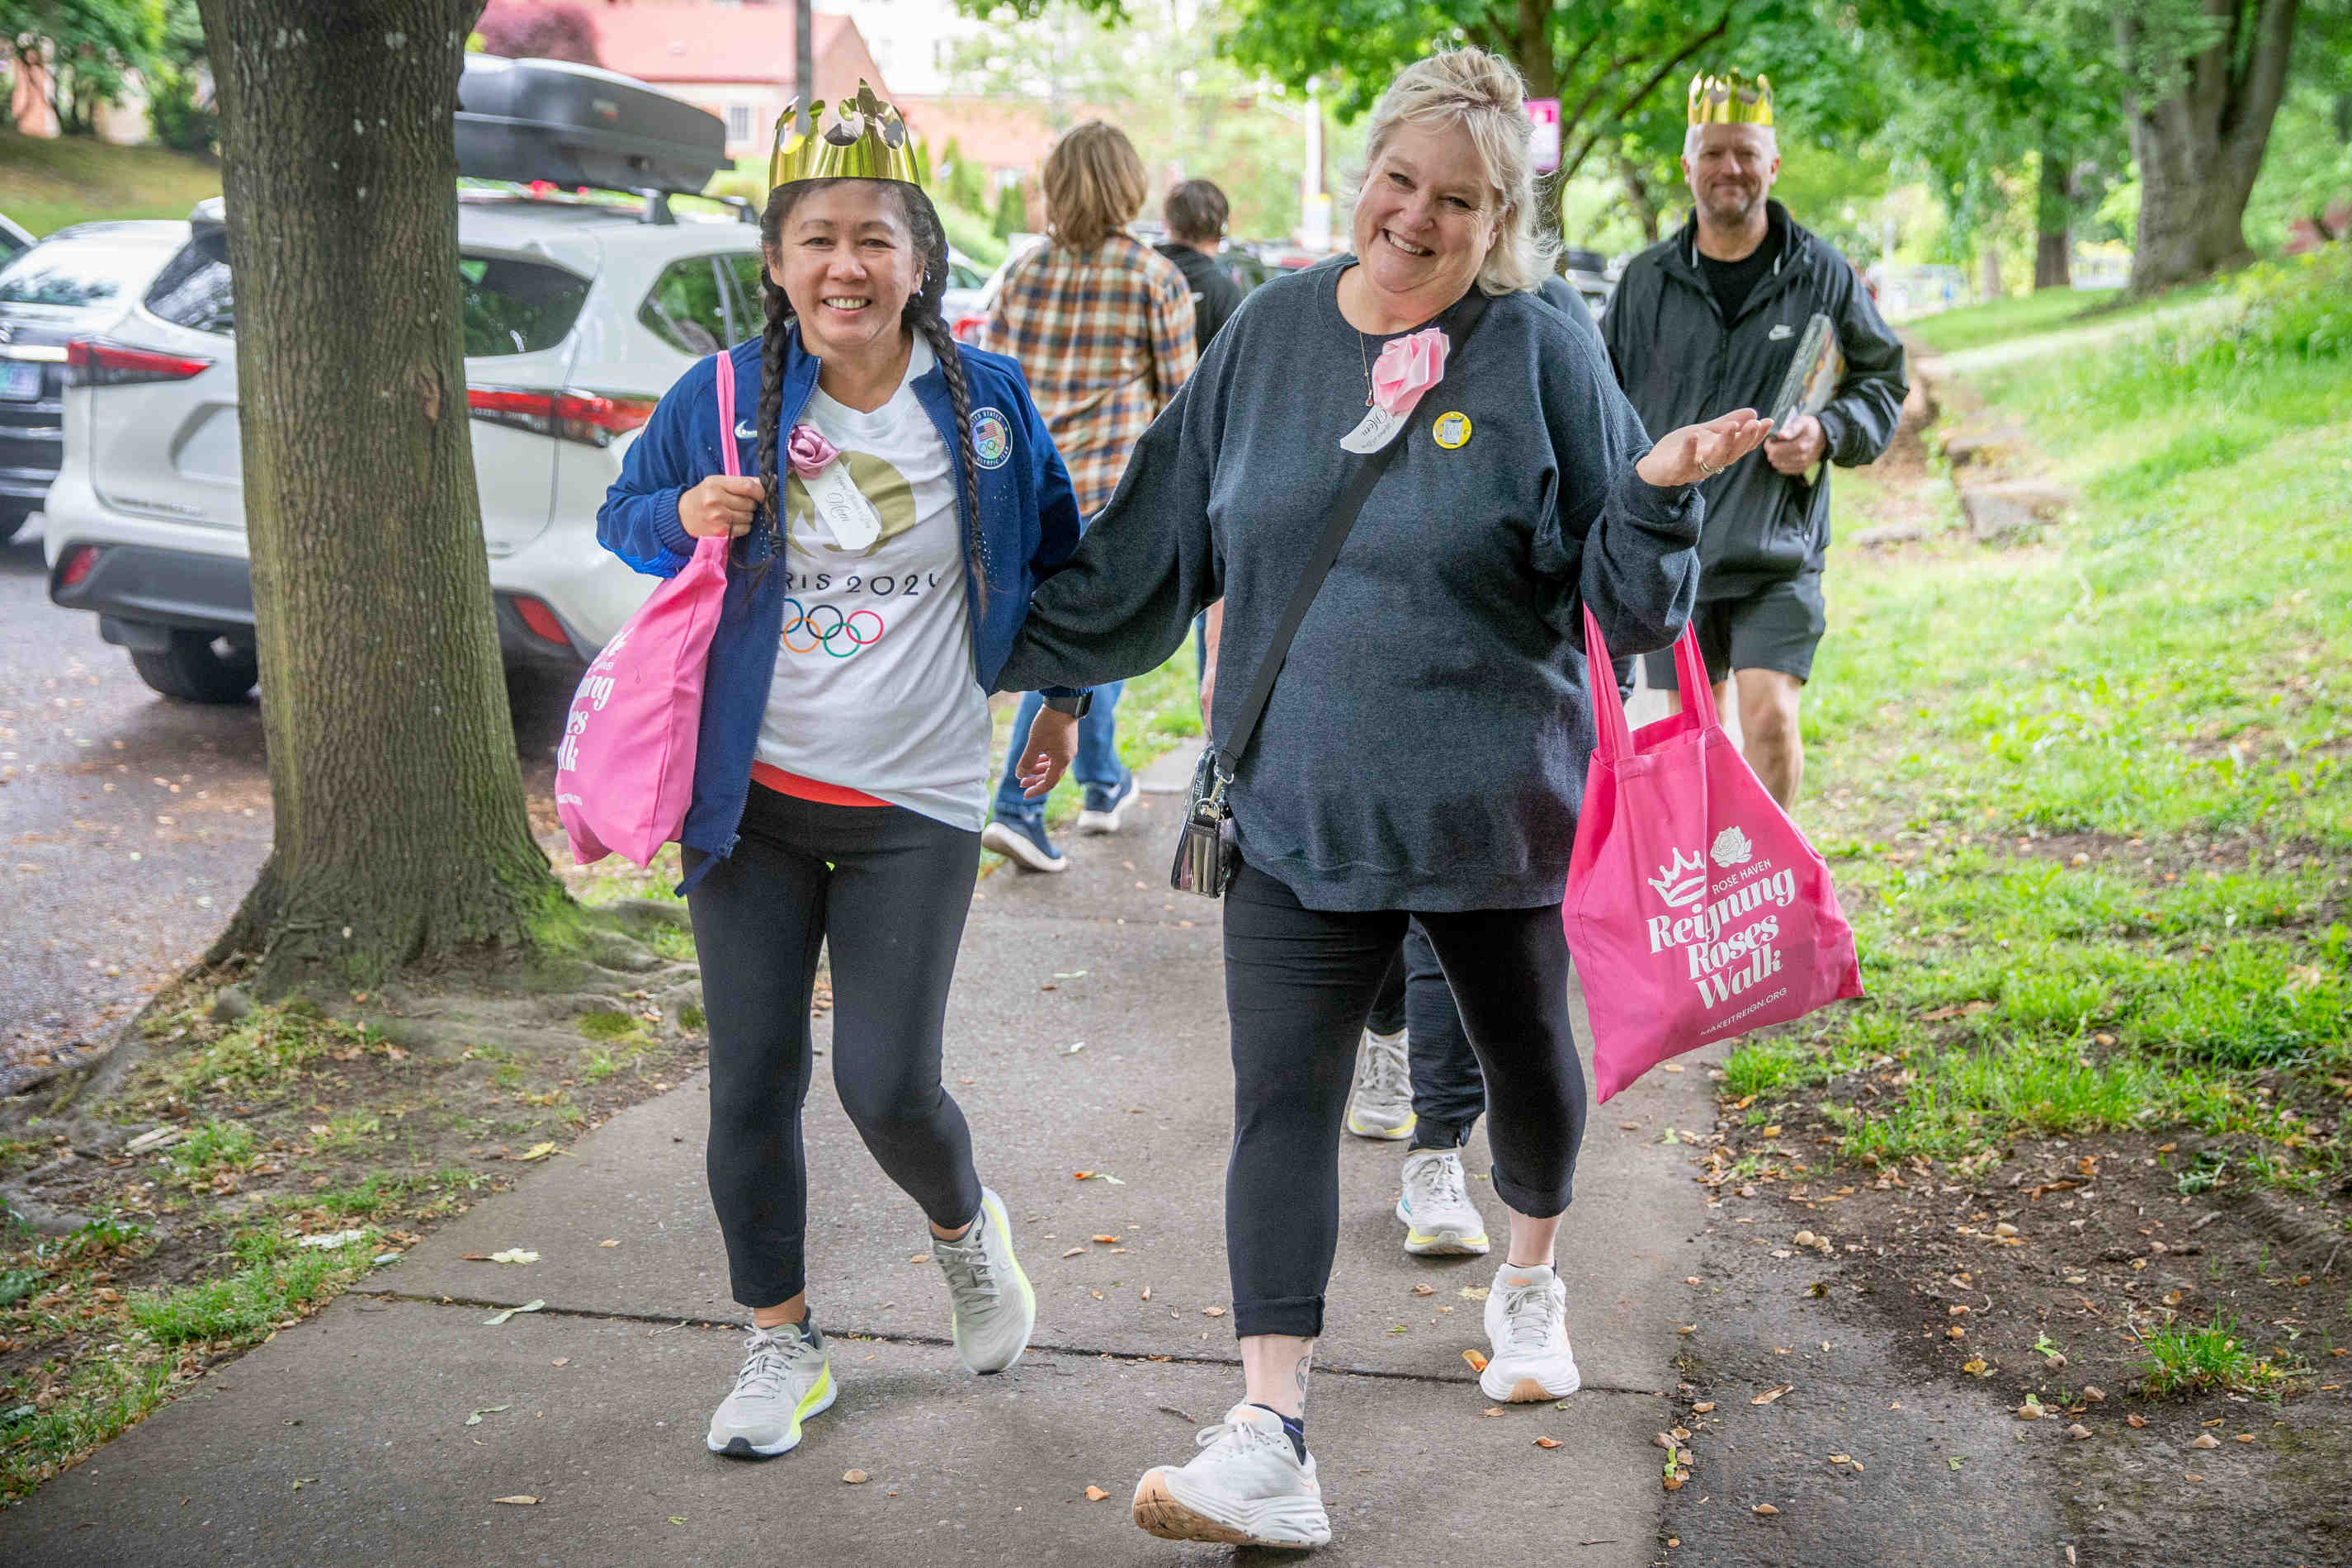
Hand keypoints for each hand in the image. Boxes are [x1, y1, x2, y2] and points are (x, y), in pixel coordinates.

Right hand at [680, 474, 764, 537]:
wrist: (682, 516)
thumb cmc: (703, 496)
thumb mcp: (716, 482)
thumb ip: (740, 482)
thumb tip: (765, 483)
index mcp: (716, 484)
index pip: (748, 486)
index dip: (760, 491)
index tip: (762, 495)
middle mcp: (715, 500)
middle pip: (750, 503)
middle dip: (752, 504)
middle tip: (743, 504)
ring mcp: (718, 517)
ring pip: (749, 517)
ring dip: (748, 516)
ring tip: (735, 513)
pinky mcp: (720, 532)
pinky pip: (744, 529)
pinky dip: (743, 526)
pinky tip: (733, 522)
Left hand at [1015, 708, 1078, 798]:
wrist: (1063, 703)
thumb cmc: (1049, 723)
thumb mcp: (1034, 743)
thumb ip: (1027, 761)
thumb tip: (1019, 775)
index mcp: (1061, 760)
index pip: (1049, 783)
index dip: (1036, 790)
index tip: (1025, 795)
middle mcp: (1067, 757)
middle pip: (1051, 776)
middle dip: (1036, 780)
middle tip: (1021, 784)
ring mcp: (1067, 749)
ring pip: (1052, 766)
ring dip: (1039, 770)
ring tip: (1026, 771)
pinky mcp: (1066, 741)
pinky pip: (1054, 757)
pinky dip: (1044, 761)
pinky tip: (1035, 758)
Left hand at [1635, 408, 1773, 488]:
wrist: (1652, 468)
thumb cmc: (1681, 450)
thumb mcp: (1706, 433)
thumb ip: (1727, 424)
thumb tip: (1754, 412)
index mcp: (1719, 455)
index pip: (1741, 447)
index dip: (1756, 437)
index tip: (1769, 421)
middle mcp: (1709, 465)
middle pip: (1731, 455)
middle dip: (1744, 440)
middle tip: (1755, 424)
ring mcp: (1692, 470)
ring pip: (1712, 460)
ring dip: (1724, 444)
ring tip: (1731, 427)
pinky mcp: (1673, 472)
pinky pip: (1682, 463)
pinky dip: (1688, 451)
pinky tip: (1693, 436)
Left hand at [1763, 412, 1826, 473]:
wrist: (1824, 436)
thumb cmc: (1809, 427)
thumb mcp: (1802, 422)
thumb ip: (1791, 428)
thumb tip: (1780, 435)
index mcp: (1800, 445)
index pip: (1775, 451)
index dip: (1769, 445)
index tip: (1770, 439)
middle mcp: (1802, 457)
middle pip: (1775, 459)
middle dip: (1770, 451)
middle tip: (1772, 444)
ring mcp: (1802, 464)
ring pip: (1778, 465)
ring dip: (1774, 458)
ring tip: (1777, 449)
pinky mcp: (1802, 469)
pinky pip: (1784, 470)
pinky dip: (1780, 463)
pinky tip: (1782, 456)